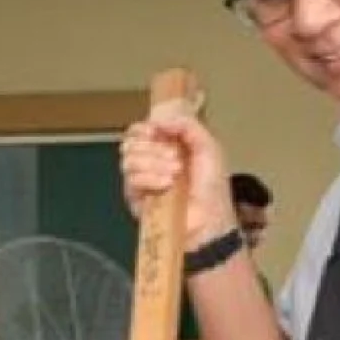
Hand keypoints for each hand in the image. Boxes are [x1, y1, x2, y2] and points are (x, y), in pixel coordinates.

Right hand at [120, 104, 232, 249]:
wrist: (209, 220)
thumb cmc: (212, 186)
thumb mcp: (208, 146)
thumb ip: (187, 125)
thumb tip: (157, 119)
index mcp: (165, 146)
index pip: (139, 130)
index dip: (144, 128)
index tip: (156, 132)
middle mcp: (150, 160)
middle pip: (130, 142)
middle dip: (152, 147)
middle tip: (175, 158)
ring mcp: (141, 180)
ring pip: (128, 159)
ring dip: (153, 163)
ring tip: (175, 174)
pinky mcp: (135, 199)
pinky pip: (130, 180)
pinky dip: (149, 179)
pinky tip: (166, 185)